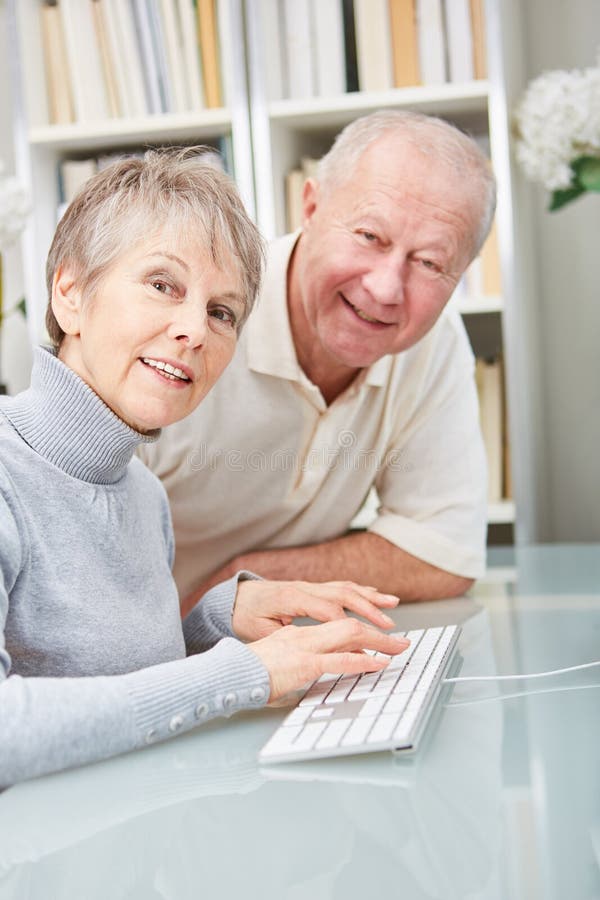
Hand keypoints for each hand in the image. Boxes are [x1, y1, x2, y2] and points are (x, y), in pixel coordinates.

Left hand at [232, 579, 399, 641]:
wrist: (234, 597)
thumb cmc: (245, 615)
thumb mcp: (258, 630)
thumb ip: (284, 635)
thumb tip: (308, 645)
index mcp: (292, 598)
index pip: (328, 611)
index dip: (349, 625)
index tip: (366, 642)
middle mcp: (305, 588)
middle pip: (344, 597)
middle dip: (370, 611)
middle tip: (390, 627)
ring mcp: (310, 586)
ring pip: (346, 588)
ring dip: (371, 597)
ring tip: (393, 605)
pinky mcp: (312, 588)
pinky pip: (341, 586)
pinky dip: (361, 591)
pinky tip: (376, 595)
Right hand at [248, 619, 409, 701]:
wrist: (229, 676)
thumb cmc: (246, 675)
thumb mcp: (274, 663)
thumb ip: (292, 662)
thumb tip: (305, 672)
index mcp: (296, 635)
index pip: (336, 627)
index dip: (361, 632)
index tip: (378, 638)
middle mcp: (304, 636)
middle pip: (350, 626)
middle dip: (379, 633)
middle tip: (402, 641)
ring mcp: (305, 648)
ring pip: (350, 635)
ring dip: (379, 641)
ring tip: (400, 648)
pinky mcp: (305, 664)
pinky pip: (340, 659)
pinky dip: (363, 660)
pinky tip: (379, 663)